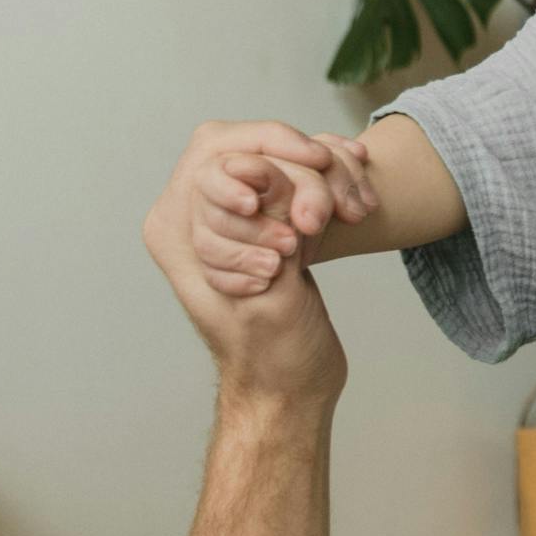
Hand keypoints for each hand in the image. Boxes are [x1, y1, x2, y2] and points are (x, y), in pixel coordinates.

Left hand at [145, 126, 349, 415]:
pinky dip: (334, 183)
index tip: (305, 189)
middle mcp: (197, 215)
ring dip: (326, 176)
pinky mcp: (269, 223)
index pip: (215, 153)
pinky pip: (301, 178)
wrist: (292, 389)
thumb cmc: (271, 359)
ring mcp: (235, 217)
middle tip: (327, 212)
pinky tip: (359, 201)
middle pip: (250, 147)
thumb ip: (264, 232)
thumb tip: (271, 173)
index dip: (265, 158)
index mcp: (176, 230)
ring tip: (353, 212)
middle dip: (300, 166)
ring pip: (282, 159)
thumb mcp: (268, 297)